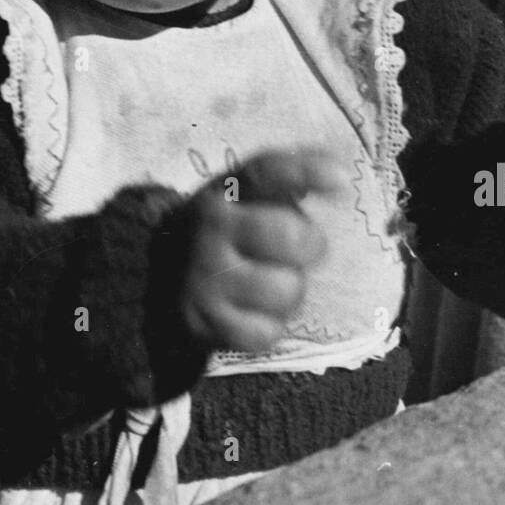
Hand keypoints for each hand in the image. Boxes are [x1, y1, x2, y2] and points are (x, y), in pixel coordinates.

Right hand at [179, 149, 342, 352]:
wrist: (162, 270)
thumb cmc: (232, 228)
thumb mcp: (248, 192)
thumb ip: (292, 176)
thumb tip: (340, 175)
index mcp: (229, 189)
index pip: (268, 171)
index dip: (307, 172)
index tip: (343, 180)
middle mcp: (213, 227)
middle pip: (293, 238)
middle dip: (310, 246)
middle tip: (298, 250)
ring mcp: (205, 275)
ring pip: (287, 291)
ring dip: (290, 291)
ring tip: (269, 281)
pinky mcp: (204, 321)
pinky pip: (266, 332)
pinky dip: (268, 327)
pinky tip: (251, 311)